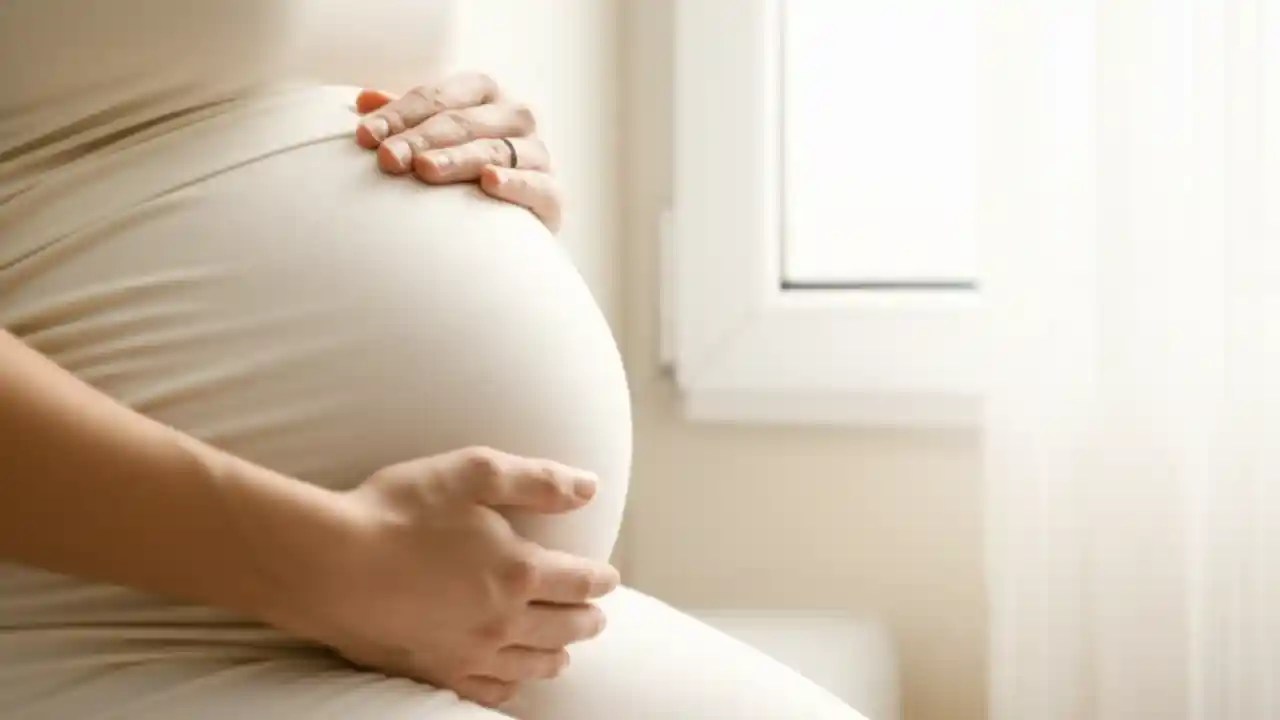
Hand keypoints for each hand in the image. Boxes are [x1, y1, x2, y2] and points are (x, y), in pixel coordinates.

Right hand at [297, 446, 618, 706]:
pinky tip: (512, 683)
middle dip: (586, 620)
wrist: (330, 565)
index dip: (600, 579)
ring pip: (532, 663)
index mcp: (520, 569)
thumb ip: (537, 480)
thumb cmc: (398, 510)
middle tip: (596, 618)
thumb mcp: (473, 473)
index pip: (579, 580)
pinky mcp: (435, 671)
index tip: (608, 578)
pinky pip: (487, 690)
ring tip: (564, 654)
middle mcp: (504, 619)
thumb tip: (589, 487)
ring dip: (556, 656)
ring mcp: (470, 651)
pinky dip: (510, 687)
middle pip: (563, 627)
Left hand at [354, 72, 563, 231]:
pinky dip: (516, 182)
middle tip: (387, 159)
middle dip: (421, 139)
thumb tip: (364, 99)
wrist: (506, 229)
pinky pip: (539, 185)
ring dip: (460, 159)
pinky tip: (489, 182)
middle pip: (466, 121)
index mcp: (485, 94)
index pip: (440, 96)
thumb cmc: (460, 174)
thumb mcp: (429, 141)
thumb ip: (403, 121)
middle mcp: (516, 117)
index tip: (365, 136)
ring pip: (499, 150)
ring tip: (426, 171)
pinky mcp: (553, 195)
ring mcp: (538, 154)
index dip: (400, 114)